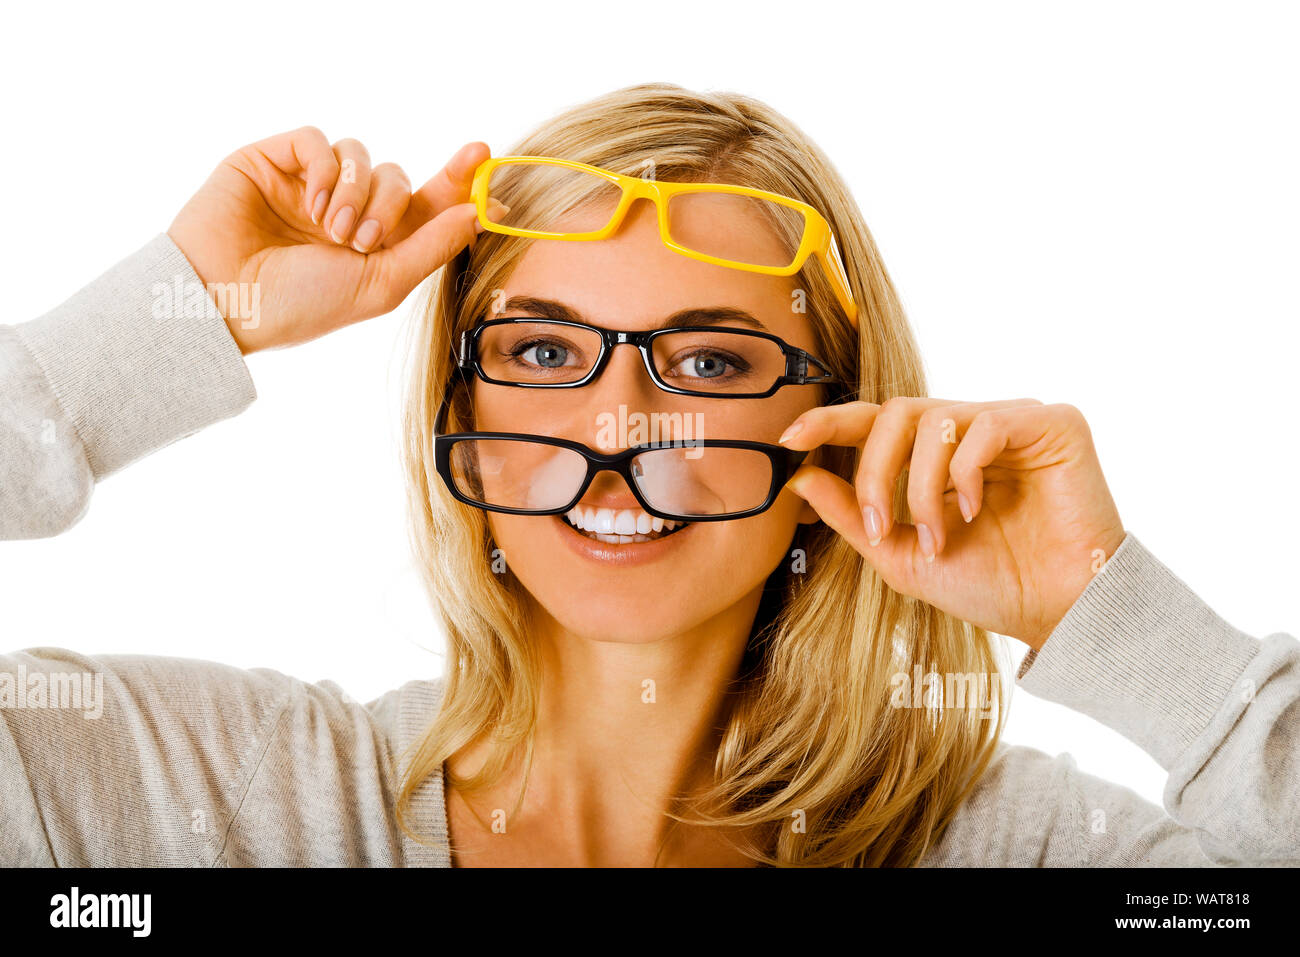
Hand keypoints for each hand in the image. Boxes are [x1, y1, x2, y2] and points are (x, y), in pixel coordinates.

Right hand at [167, 127, 504, 352]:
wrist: (224, 301)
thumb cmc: (301, 305)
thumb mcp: (381, 284)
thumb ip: (432, 247)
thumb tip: (478, 211)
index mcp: (375, 245)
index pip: (426, 203)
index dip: (458, 180)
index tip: (484, 156)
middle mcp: (346, 211)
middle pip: (398, 177)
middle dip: (392, 206)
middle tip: (363, 241)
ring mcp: (310, 185)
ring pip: (362, 156)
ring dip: (357, 192)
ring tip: (330, 230)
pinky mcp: (274, 161)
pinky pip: (318, 140)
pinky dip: (324, 169)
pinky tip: (310, 204)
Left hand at [781, 398, 1126, 649]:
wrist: (1056, 612)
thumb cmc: (989, 585)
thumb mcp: (902, 557)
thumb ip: (853, 516)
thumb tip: (801, 477)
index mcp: (935, 457)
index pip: (875, 421)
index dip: (829, 422)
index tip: (788, 440)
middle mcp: (971, 430)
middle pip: (894, 412)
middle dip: (874, 472)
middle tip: (877, 525)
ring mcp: (1011, 422)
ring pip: (934, 419)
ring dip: (920, 486)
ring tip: (938, 536)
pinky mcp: (1052, 424)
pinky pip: (986, 423)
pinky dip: (965, 470)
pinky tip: (975, 509)